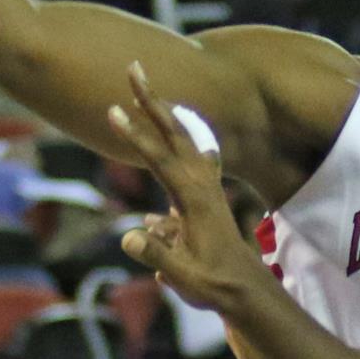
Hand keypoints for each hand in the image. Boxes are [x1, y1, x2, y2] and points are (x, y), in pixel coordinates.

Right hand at [108, 63, 263, 312]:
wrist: (245, 290)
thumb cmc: (213, 284)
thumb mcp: (184, 275)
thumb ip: (158, 255)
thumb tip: (130, 237)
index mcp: (194, 199)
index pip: (159, 159)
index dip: (135, 135)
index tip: (113, 111)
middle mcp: (202, 184)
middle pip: (174, 133)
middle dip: (152, 100)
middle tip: (133, 68)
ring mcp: (207, 187)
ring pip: (184, 138)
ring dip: (164, 112)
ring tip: (147, 90)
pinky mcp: (207, 194)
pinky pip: (193, 155)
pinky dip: (184, 136)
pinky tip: (184, 129)